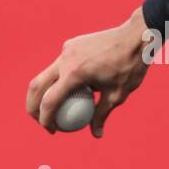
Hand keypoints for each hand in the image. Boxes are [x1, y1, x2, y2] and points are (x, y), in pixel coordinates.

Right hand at [26, 7, 150, 137]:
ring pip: (46, 73)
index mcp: (74, 73)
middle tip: (41, 121)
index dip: (45, 120)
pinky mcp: (71, 44)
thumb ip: (102, 114)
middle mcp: (65, 59)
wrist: (136, 35)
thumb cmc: (129, 67)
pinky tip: (69, 89)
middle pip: (37, 86)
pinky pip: (59, 64)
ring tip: (52, 108)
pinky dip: (58, 79)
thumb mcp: (118, 95)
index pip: (49, 101)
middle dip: (33, 106)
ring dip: (43, 92)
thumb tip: (96, 134)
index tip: (52, 131)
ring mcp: (66, 49)